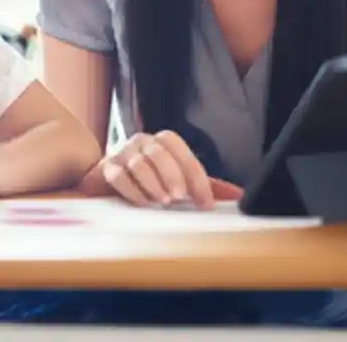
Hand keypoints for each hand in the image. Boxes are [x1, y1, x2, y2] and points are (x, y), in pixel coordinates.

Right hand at [93, 131, 242, 209]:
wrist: (108, 178)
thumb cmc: (150, 178)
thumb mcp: (180, 180)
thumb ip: (206, 186)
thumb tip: (240, 196)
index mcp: (165, 141)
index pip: (184, 154)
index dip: (197, 179)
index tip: (206, 204)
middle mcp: (142, 142)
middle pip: (159, 152)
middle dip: (172, 176)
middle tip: (178, 197)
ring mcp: (122, 153)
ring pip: (138, 163)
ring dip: (153, 184)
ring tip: (162, 202)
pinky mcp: (106, 168)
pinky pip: (119, 176)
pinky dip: (133, 191)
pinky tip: (144, 203)